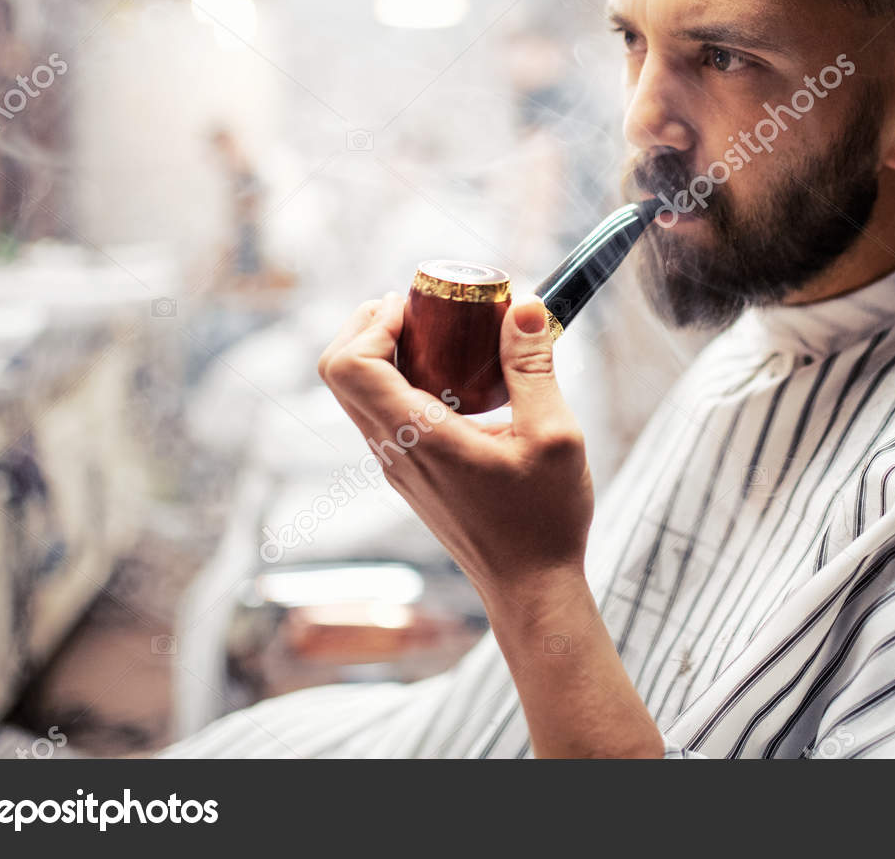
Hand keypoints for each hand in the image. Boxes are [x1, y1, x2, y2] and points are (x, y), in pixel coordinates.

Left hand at [317, 291, 592, 602]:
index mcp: (421, 439)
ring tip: (435, 332)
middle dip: (367, 325)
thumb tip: (526, 304)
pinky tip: (448, 374)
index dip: (372, 323)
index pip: (351, 367)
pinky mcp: (408, 474)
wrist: (532, 589)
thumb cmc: (545, 520)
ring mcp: (396, 466)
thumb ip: (534, 367)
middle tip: (418, 307)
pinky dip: (395, 379)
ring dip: (380, 352)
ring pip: (354, 394)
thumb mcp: (555, 434)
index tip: (417, 305)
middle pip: (339, 373)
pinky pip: (378, 413)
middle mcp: (395, 452)